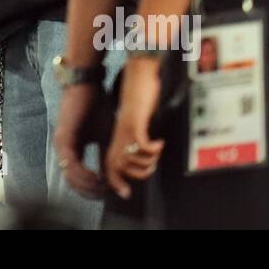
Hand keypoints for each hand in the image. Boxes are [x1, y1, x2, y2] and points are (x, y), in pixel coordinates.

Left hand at [54, 82, 106, 198]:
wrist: (87, 85)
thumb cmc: (95, 106)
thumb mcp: (103, 135)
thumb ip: (105, 155)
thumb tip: (112, 175)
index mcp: (71, 148)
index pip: (76, 178)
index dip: (91, 188)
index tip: (107, 193)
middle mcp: (63, 149)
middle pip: (72, 181)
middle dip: (90, 191)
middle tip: (106, 195)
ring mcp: (61, 144)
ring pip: (71, 176)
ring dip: (89, 185)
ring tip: (105, 188)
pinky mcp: (63, 138)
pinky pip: (72, 165)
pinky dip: (86, 175)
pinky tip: (100, 178)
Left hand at [104, 60, 164, 197]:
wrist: (139, 76)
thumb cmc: (140, 98)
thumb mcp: (137, 122)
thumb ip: (136, 137)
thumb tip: (142, 154)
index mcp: (116, 136)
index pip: (109, 165)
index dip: (115, 181)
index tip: (126, 193)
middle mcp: (117, 135)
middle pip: (118, 167)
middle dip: (137, 175)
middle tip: (151, 168)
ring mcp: (124, 129)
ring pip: (130, 159)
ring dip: (147, 162)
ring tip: (156, 153)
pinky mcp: (134, 123)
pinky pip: (141, 145)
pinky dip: (152, 149)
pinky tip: (159, 143)